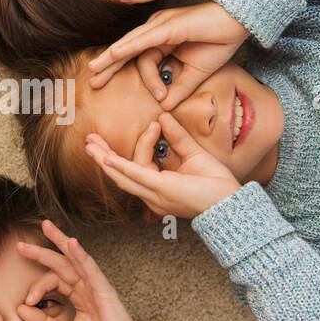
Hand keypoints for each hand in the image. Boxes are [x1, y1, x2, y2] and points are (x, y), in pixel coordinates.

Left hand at [15, 221, 188, 320]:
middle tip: (20, 244)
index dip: (37, 287)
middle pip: (62, 263)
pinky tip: (71, 243)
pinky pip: (91, 269)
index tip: (26, 301)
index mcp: (80, 297)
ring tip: (46, 226)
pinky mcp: (105, 292)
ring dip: (61, 241)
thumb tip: (20, 307)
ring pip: (76, 259)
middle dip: (41, 252)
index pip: (54, 281)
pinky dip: (80, 255)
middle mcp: (88, 288)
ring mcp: (97, 288)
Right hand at [85, 112, 240, 218]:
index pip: (140, 165)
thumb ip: (177, 137)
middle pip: (121, 175)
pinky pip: (137, 176)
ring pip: (123, 176)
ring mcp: (155, 194)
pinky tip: (108, 158)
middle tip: (88, 142)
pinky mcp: (162, 189)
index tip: (155, 124)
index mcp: (159, 189)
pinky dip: (121, 166)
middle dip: (103, 158)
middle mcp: (153, 195)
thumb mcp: (193, 155)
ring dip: (105, 160)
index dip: (143, 143)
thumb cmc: (216, 185)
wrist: (230, 203)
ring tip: (91, 146)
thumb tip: (163, 117)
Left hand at [86, 2, 249, 108]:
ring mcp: (161, 25)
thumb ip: (179, 89)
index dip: (150, 82)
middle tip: (92, 80)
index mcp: (162, 40)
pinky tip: (114, 54)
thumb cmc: (218, 43)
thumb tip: (166, 106)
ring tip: (94, 68)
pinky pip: (145, 38)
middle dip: (109, 65)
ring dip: (111, 57)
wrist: (238, 24)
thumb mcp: (195, 74)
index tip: (162, 98)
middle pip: (128, 50)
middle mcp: (157, 30)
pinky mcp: (169, 25)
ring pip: (131, 43)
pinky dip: (129, 46)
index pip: (143, 61)